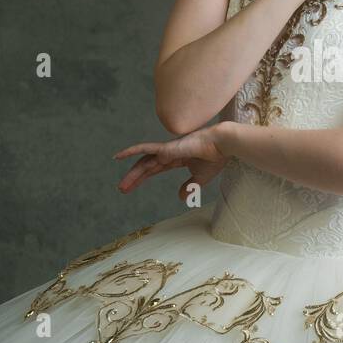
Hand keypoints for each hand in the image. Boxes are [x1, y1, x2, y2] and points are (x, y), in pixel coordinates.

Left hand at [112, 124, 228, 199]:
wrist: (223, 145)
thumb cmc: (215, 157)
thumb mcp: (200, 178)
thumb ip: (189, 187)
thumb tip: (180, 198)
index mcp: (176, 158)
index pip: (154, 169)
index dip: (143, 178)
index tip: (131, 187)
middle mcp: (168, 153)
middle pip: (146, 167)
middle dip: (134, 178)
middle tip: (122, 190)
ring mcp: (166, 150)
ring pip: (144, 162)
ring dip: (132, 175)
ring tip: (122, 188)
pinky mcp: (167, 148)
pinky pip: (145, 149)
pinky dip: (131, 151)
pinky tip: (119, 156)